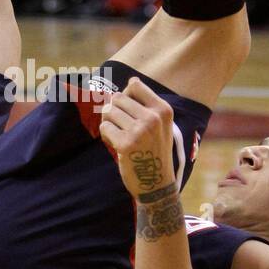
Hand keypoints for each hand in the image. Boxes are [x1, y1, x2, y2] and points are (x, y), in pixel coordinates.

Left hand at [98, 78, 175, 198]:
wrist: (157, 184)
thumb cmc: (154, 151)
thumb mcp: (159, 125)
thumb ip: (142, 106)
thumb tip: (113, 93)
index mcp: (163, 110)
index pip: (134, 85)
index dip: (125, 96)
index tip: (127, 110)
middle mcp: (153, 118)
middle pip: (118, 98)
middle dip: (114, 110)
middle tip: (119, 126)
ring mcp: (140, 131)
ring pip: (109, 111)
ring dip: (108, 123)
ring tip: (118, 135)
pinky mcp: (126, 144)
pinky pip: (104, 128)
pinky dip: (106, 136)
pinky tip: (116, 145)